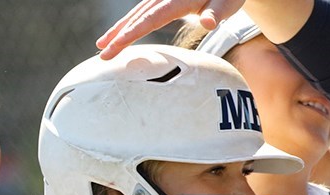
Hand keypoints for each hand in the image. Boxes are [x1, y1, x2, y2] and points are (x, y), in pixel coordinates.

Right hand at [96, 0, 244, 58]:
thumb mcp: (227, 4)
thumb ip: (215, 14)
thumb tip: (207, 23)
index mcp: (178, 1)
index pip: (149, 20)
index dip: (130, 34)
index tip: (114, 47)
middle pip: (137, 17)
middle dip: (117, 35)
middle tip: (102, 53)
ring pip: (136, 14)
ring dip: (118, 29)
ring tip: (102, 44)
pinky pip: (141, 12)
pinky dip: (128, 23)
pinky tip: (119, 32)